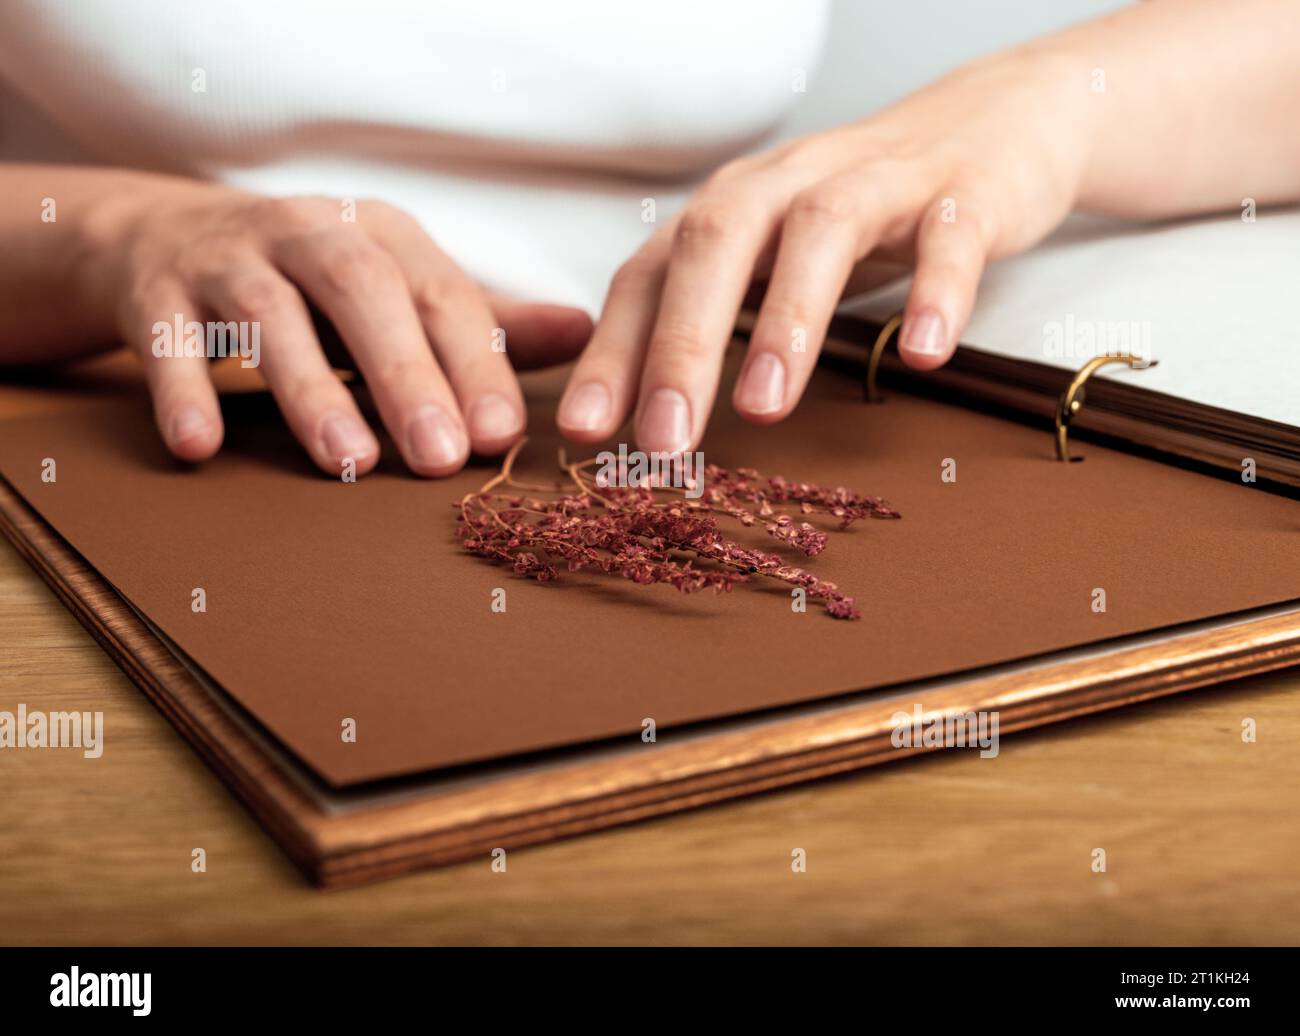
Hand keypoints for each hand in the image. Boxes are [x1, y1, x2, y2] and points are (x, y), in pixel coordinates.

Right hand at [96, 185, 591, 474]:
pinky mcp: (154, 291)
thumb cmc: (315, 285)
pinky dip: (182, 388)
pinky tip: (201, 448)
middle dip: (405, 375)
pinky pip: (165, 339)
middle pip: (362, 292)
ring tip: (348, 462)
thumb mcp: (400, 289)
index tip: (501, 434)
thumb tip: (586, 334)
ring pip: (269, 315)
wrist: (167, 237)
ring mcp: (225, 256)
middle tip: (440, 457)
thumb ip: (483, 321)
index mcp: (380, 234)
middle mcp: (305, 232)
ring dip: (310, 390)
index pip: (441, 293)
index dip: (473, 362)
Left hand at [557, 50, 1096, 452]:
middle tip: (664, 439)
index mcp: (732, 207)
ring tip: (763, 408)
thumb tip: (635, 405)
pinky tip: (922, 354)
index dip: (611, 349)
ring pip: (820, 232)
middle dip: (681, 345)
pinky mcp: (964, 192)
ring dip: (784, 322)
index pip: (651, 273)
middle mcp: (789, 184)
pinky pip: (949, 236)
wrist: (991, 123)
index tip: (582, 430)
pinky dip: (935, 292)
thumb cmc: (859, 210)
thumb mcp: (768, 255)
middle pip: (716, 244)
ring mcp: (877, 183)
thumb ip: (709, 313)